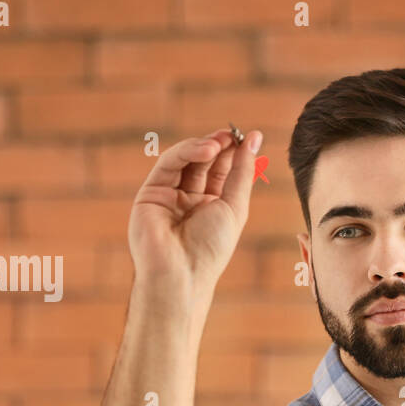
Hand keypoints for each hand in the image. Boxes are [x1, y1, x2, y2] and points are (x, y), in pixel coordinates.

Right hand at [128, 126, 263, 307]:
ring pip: (186, 160)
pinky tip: (206, 149)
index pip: (223, 170)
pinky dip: (187, 152)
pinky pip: (169, 164)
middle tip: (233, 132)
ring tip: (220, 141)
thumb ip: (242, 172)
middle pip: (205, 162)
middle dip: (220, 145)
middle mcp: (190, 200)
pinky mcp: (151, 192)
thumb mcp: (235, 207)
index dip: (234, 152)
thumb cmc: (211, 248)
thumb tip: (254, 137)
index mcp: (212, 206)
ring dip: (205, 146)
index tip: (248, 136)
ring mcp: (169, 195)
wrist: (181, 273)